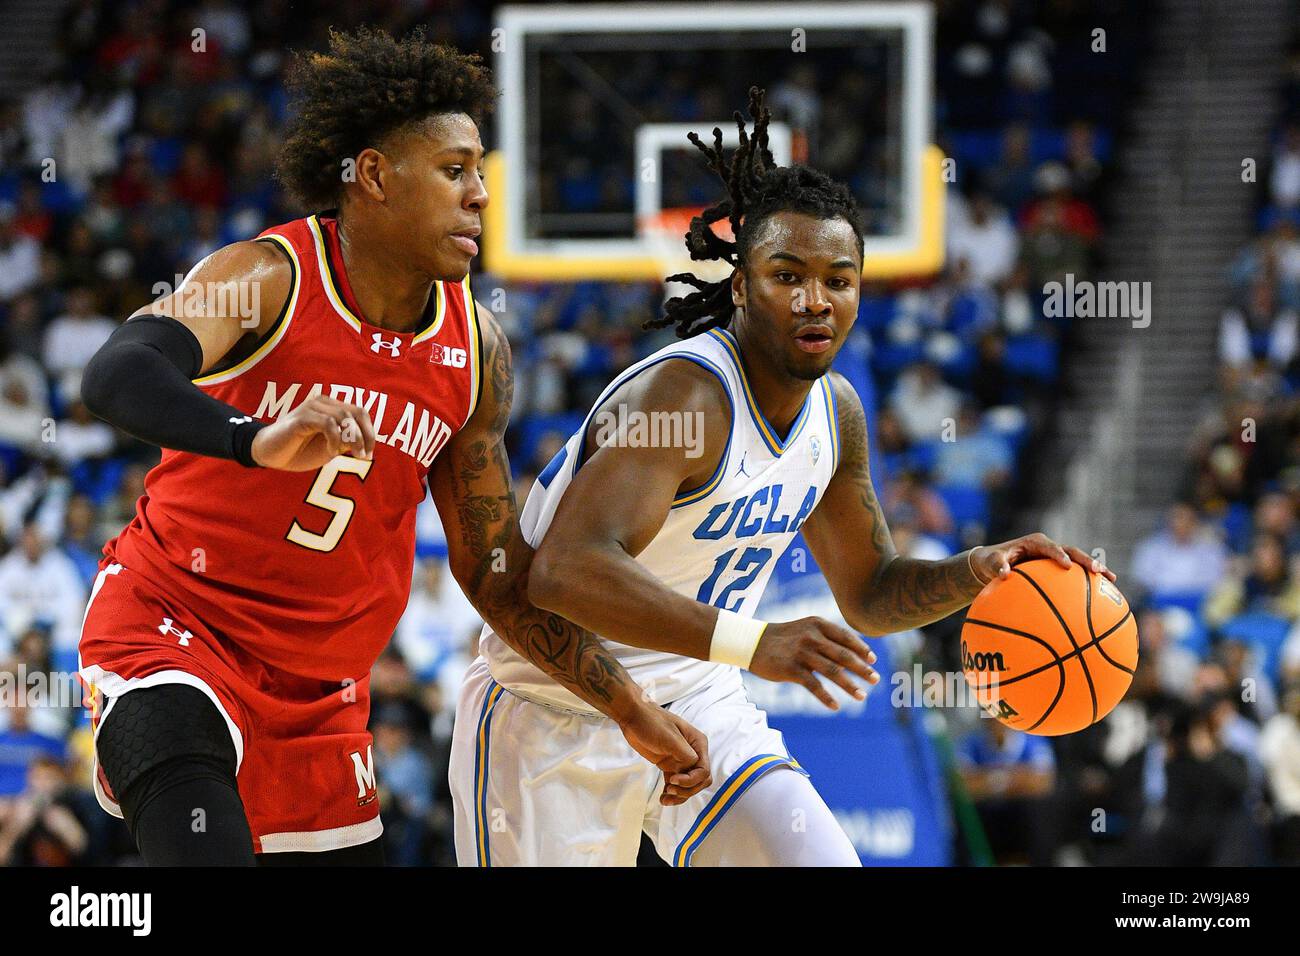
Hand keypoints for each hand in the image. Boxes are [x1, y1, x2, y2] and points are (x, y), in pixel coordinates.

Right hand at [250, 396, 375, 470]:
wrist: (270, 455)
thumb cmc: (301, 451)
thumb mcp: (331, 448)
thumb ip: (347, 441)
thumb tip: (364, 440)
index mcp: (332, 407)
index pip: (361, 412)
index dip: (370, 432)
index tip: (369, 454)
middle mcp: (323, 403)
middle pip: (357, 413)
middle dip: (365, 436)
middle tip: (362, 457)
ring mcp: (312, 407)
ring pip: (344, 417)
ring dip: (352, 439)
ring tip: (346, 454)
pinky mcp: (302, 417)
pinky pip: (328, 424)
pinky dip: (335, 439)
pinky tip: (331, 451)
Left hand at [616, 705, 711, 805]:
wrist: (633, 717)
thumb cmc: (652, 722)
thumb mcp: (670, 737)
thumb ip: (685, 753)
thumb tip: (693, 766)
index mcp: (697, 743)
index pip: (704, 770)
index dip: (691, 780)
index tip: (673, 779)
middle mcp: (692, 753)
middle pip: (700, 781)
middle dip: (687, 789)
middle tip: (670, 790)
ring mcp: (681, 760)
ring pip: (689, 785)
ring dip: (680, 795)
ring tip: (665, 798)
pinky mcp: (669, 766)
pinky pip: (676, 784)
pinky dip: (672, 793)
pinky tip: (663, 798)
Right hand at [749, 617, 879, 709]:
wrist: (753, 642)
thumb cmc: (784, 638)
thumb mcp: (806, 629)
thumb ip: (827, 637)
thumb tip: (854, 653)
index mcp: (818, 624)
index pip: (846, 637)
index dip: (861, 649)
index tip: (872, 660)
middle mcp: (812, 637)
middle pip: (843, 655)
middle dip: (862, 669)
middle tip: (875, 679)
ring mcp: (802, 653)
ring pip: (832, 672)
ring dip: (850, 686)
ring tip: (862, 696)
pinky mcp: (791, 669)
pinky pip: (814, 685)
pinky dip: (826, 697)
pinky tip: (835, 706)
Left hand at [970, 532, 1115, 584]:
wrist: (995, 562)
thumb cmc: (992, 561)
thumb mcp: (990, 562)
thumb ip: (996, 565)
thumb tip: (1003, 574)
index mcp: (1034, 542)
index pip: (1049, 546)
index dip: (1058, 554)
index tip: (1067, 565)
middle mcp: (1049, 547)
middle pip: (1072, 551)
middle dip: (1085, 559)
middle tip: (1097, 570)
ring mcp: (1056, 557)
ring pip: (1079, 561)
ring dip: (1095, 569)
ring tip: (1112, 580)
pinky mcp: (1059, 568)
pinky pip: (1077, 574)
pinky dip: (1090, 582)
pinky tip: (1103, 598)